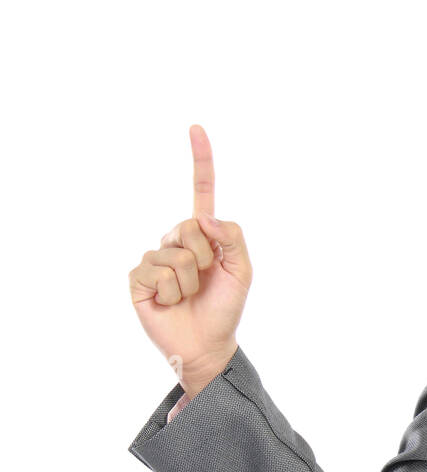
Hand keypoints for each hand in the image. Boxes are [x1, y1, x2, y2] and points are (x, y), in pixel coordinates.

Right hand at [128, 124, 252, 395]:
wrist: (207, 344)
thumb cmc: (225, 307)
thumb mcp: (242, 271)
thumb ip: (233, 238)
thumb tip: (204, 218)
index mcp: (203, 234)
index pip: (200, 191)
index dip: (200, 161)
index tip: (196, 128)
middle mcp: (176, 240)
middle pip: (189, 228)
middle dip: (204, 258)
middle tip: (204, 281)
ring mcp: (155, 258)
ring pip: (174, 256)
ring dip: (188, 282)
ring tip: (188, 297)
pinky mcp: (138, 279)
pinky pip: (155, 273)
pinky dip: (169, 292)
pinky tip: (169, 303)